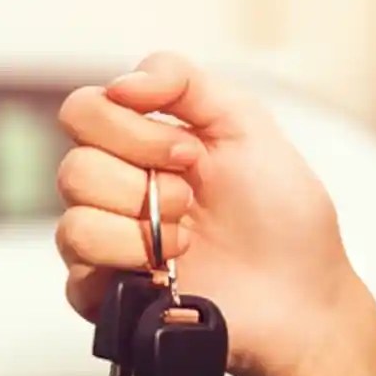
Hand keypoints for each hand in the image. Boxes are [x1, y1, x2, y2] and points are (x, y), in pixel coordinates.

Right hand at [56, 52, 368, 375]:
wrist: (300, 293)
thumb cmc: (280, 215)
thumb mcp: (244, 122)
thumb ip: (180, 79)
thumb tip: (119, 84)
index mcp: (137, 142)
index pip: (82, 112)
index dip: (130, 129)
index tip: (188, 153)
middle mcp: (111, 189)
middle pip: (74, 168)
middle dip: (146, 185)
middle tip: (192, 201)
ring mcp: (103, 245)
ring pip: (74, 222)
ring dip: (142, 230)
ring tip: (185, 242)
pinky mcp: (103, 295)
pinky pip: (78, 272)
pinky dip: (130, 264)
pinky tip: (166, 272)